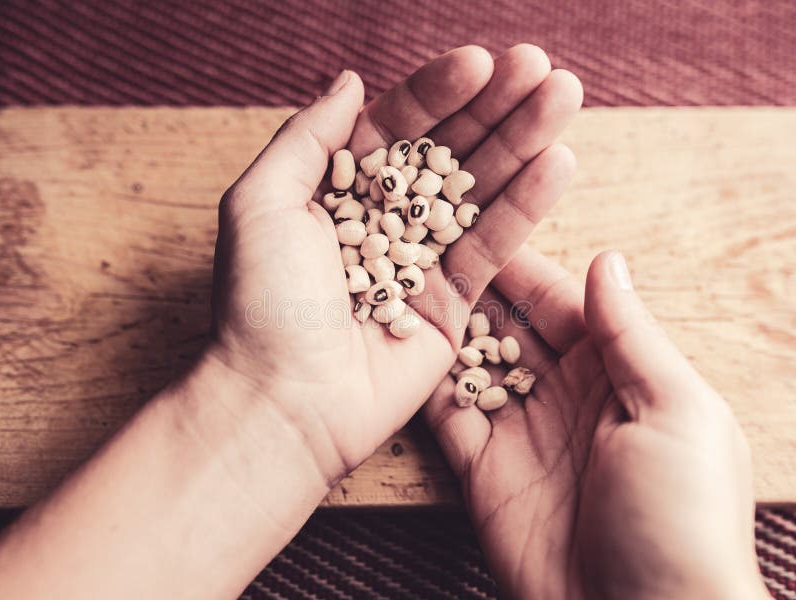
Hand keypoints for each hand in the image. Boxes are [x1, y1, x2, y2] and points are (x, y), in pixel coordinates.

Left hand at [207, 45, 582, 484]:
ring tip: (564, 95)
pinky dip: (526, 206)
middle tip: (540, 66)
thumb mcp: (261, 203)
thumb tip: (352, 81)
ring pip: (479, 191)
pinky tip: (559, 162)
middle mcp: (383, 221)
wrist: (284, 401)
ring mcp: (421, 261)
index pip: (397, 128)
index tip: (481, 60)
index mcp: (337, 192)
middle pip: (447, 152)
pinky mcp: (452, 304)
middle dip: (494, 107)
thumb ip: (308, 138)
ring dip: (522, 143)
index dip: (438, 92)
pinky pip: (493, 247)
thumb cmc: (261, 303)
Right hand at [426, 248, 769, 599]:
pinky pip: (447, 419)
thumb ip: (631, 335)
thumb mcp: (675, 411)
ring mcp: (519, 431)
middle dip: (472, 290)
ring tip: (400, 284)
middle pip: (508, 325)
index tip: (479, 222)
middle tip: (424, 246)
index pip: (558, 301)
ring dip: (441, 331)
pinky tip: (396, 351)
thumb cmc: (683, 517)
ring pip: (471, 364)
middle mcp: (563, 394)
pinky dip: (423, 389)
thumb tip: (608, 259)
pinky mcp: (483, 471)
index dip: (520, 263)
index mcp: (616, 371)